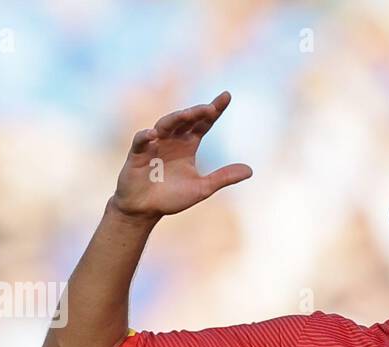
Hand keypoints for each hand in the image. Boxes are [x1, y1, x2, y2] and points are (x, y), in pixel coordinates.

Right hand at [111, 90, 252, 219]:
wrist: (145, 209)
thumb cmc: (172, 197)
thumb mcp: (202, 188)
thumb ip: (223, 177)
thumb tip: (250, 171)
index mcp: (188, 144)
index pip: (204, 123)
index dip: (214, 110)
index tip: (227, 95)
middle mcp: (172, 139)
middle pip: (186, 120)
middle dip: (197, 113)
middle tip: (210, 108)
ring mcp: (154, 144)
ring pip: (165, 125)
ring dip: (176, 119)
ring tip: (189, 114)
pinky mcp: (137, 154)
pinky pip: (141, 141)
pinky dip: (146, 137)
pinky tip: (154, 134)